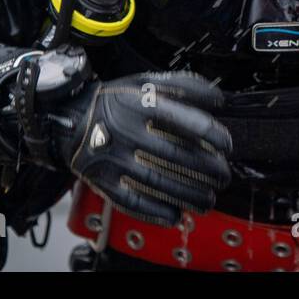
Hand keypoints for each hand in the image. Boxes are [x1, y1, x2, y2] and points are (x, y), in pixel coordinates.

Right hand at [46, 72, 232, 225]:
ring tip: (209, 199)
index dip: (212, 135)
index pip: (185, 120)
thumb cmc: (118, 101)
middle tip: (223, 177)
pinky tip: (176, 215)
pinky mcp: (102, 181)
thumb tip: (217, 98)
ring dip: (189, 195)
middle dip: (207, 170)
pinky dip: (156, 211)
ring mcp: (113, 159)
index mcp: (141, 104)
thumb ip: (184, 86)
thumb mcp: (147, 82)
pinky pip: (132, 201)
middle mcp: (127, 131)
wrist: (72, 118)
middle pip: (176, 156)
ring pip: (158, 182)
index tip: (226, 146)